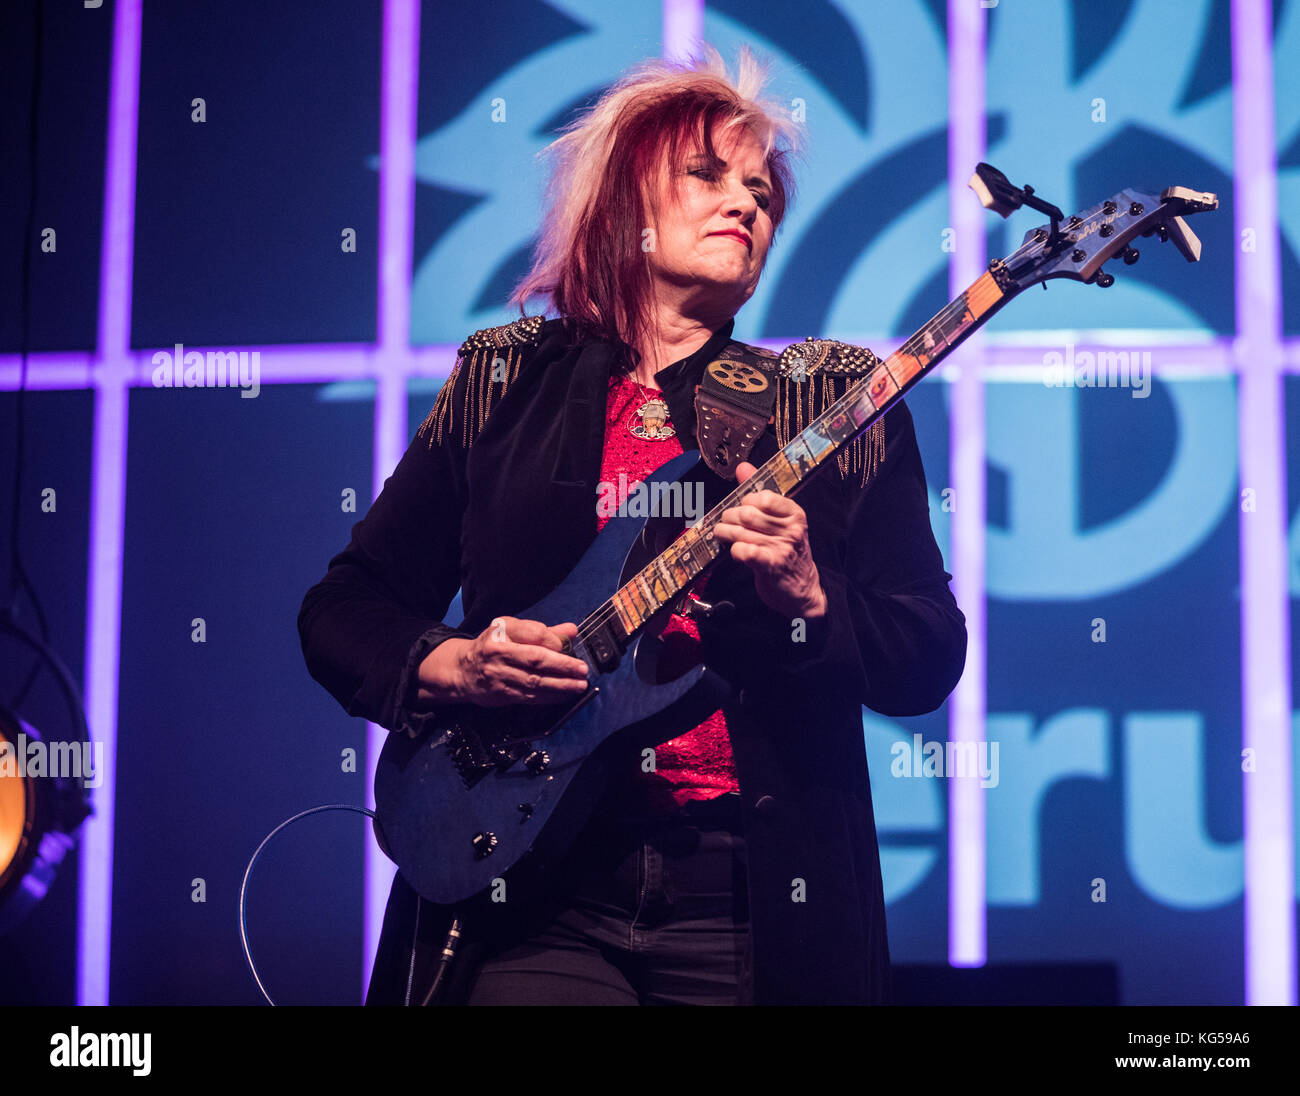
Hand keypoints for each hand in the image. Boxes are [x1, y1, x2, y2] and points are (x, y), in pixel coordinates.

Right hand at [418, 618, 589, 707]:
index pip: (533, 634)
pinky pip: (529, 696)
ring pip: (534, 682)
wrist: (463, 670)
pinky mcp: (500, 694)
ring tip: (579, 685)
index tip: (569, 646)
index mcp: (502, 631)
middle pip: (535, 660)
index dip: (554, 641)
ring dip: (560, 686)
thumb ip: (542, 631)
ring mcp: (498, 675)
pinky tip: (563, 695)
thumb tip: (571, 631)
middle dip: (563, 666)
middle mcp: (498, 653)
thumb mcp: (512, 630)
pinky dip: (549, 697)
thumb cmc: (493, 646)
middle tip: (582, 670)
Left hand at [712, 461, 827, 619]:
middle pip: (746, 513)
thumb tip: (743, 467)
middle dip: (729, 518)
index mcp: (794, 514)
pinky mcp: (770, 566)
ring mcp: (781, 548)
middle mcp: (790, 529)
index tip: (743, 508)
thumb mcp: (781, 521)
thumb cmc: (788, 552)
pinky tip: (737, 552)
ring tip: (723, 535)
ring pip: (739, 531)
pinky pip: (742, 550)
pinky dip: (733, 551)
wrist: (802, 590)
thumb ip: (761, 493)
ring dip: (725, 533)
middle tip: (727, 523)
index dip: (746, 501)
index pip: (763, 496)